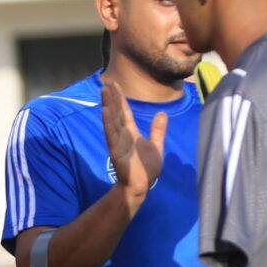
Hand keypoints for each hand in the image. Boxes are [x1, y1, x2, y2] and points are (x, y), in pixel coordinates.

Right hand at [102, 80, 166, 203]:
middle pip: (116, 111)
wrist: (141, 186)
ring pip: (111, 119)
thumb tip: (162, 113)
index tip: (115, 85)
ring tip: (104, 90)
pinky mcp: (115, 150)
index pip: (124, 111)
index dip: (120, 98)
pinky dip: (107, 121)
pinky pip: (110, 133)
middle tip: (107, 80)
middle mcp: (122, 134)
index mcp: (131, 132)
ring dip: (108, 104)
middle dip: (112, 96)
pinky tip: (104, 110)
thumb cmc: (146, 169)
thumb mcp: (156, 146)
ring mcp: (117, 141)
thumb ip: (157, 130)